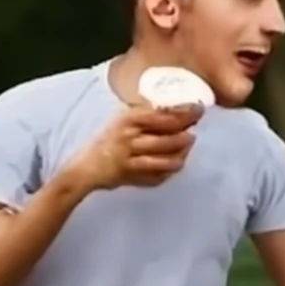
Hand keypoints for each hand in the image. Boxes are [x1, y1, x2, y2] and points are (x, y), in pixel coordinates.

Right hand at [65, 104, 202, 191]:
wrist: (85, 167)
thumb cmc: (108, 138)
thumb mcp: (123, 118)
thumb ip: (146, 113)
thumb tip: (178, 106)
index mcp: (128, 120)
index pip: (163, 116)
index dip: (185, 114)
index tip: (199, 110)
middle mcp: (130, 140)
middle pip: (167, 139)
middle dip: (186, 136)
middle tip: (193, 132)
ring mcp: (131, 161)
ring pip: (166, 160)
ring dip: (181, 154)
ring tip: (186, 147)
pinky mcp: (132, 178)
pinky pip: (159, 176)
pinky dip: (171, 170)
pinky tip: (175, 161)